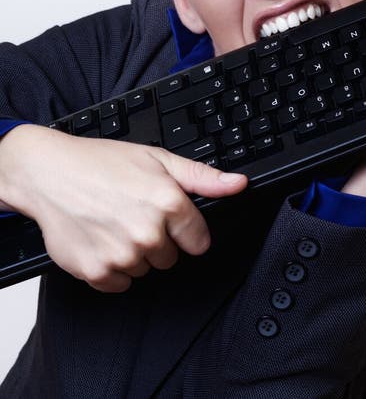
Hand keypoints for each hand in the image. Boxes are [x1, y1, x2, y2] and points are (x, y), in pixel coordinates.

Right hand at [0, 125, 246, 291]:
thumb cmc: (101, 162)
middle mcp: (148, 232)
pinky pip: (119, 284)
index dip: (185, 229)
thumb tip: (238, 185)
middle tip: (133, 213)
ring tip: (114, 222)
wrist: (49, 173)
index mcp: (168, 202)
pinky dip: (112, 267)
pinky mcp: (96, 272)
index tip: (170, 219)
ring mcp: (122, 255)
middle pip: (171, 257)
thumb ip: (202, 178)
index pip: (198, 240)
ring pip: (145, 270)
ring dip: (134, 253)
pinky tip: (101, 239)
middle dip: (158, 239)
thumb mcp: (158, 158)